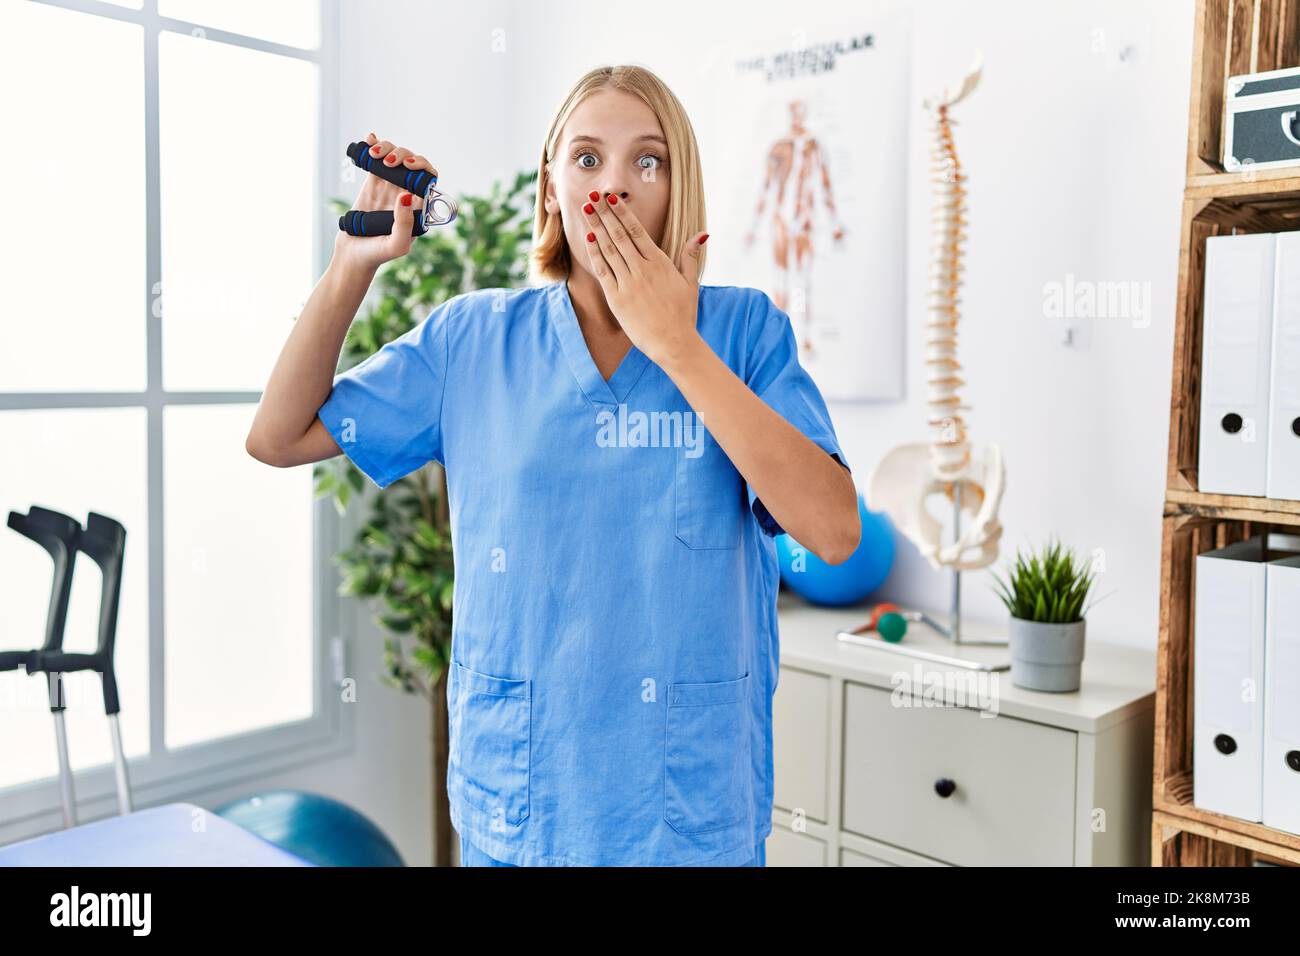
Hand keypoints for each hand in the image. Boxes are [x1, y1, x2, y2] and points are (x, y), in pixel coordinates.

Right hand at [333, 132, 436, 272]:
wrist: (352, 255)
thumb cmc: (378, 254)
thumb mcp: (396, 245)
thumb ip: (404, 224)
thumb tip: (407, 195)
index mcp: (419, 206)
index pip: (429, 179)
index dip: (423, 167)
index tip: (409, 167)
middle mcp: (407, 194)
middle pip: (412, 163)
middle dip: (403, 155)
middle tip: (389, 163)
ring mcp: (389, 187)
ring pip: (395, 157)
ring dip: (388, 149)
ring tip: (375, 155)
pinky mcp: (372, 183)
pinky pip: (376, 159)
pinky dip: (374, 145)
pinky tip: (369, 139)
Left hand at [580, 191, 708, 367]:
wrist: (674, 343)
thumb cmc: (683, 315)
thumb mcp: (691, 283)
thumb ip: (690, 256)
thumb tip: (701, 233)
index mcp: (660, 263)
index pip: (637, 231)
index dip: (622, 213)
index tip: (612, 198)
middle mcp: (642, 269)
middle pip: (620, 235)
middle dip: (605, 213)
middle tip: (593, 195)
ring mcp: (628, 283)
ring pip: (609, 249)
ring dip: (596, 227)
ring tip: (586, 210)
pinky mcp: (617, 298)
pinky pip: (603, 271)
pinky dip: (595, 253)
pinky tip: (588, 238)